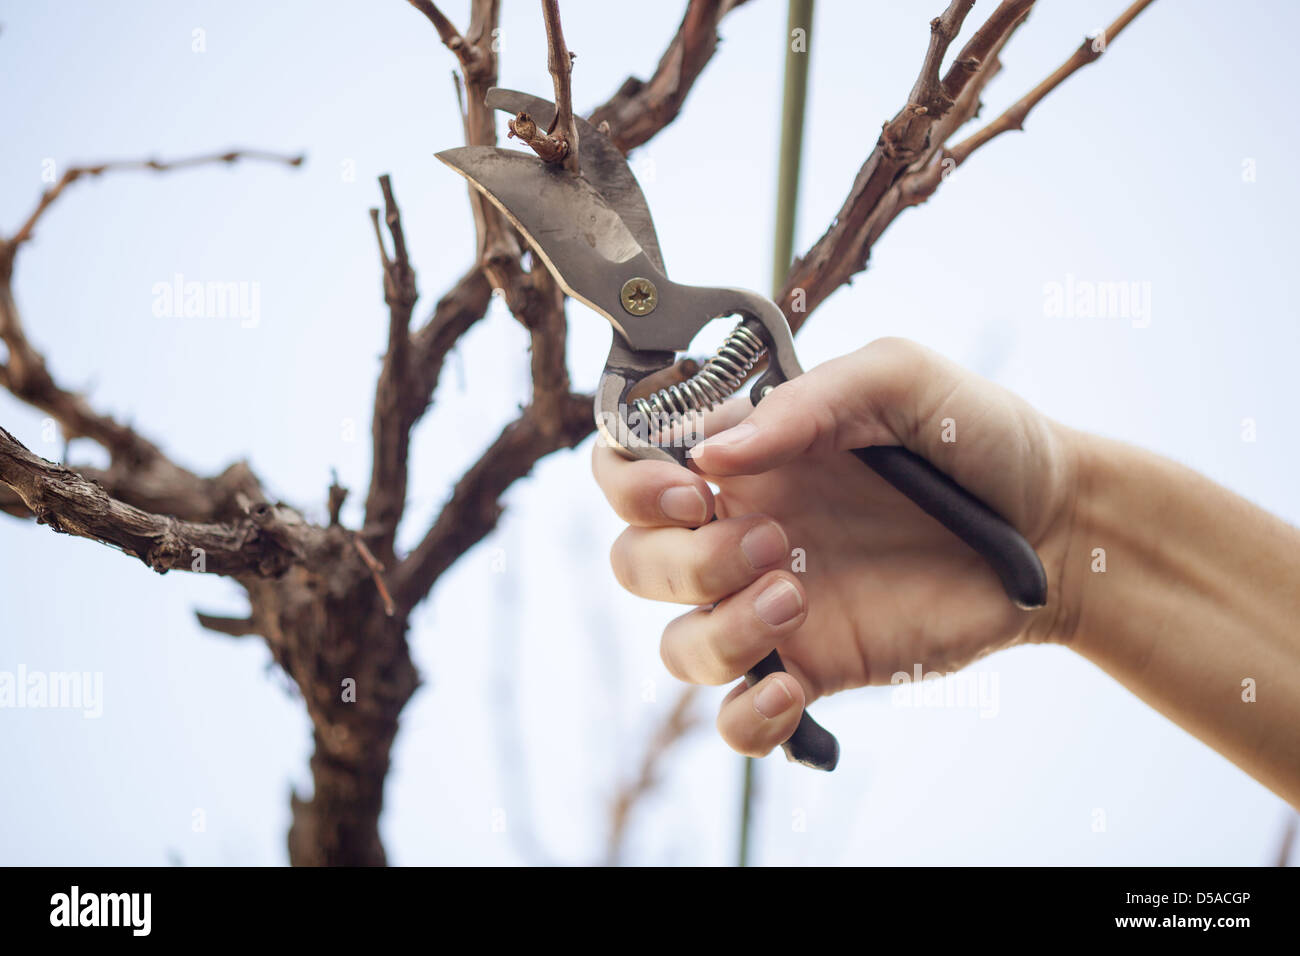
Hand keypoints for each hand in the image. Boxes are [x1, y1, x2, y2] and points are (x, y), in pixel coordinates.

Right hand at [592, 337, 1081, 758]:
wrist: (1055, 527)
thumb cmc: (977, 436)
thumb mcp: (898, 379)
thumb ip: (805, 402)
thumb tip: (712, 454)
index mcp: (745, 458)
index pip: (628, 470)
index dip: (632, 484)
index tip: (695, 487)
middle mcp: (740, 529)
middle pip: (634, 562)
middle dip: (682, 559)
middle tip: (771, 538)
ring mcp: (771, 605)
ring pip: (676, 644)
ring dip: (717, 628)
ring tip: (797, 595)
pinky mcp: (813, 667)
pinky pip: (736, 718)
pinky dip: (744, 719)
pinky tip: (790, 693)